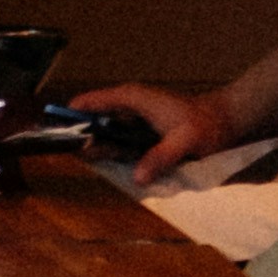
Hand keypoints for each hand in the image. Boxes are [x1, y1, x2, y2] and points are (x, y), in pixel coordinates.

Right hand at [68, 80, 230, 179]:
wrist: (226, 121)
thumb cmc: (206, 124)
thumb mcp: (186, 140)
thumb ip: (161, 156)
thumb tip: (137, 177)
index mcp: (133, 98)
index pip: (91, 102)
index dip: (70, 115)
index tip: (51, 130)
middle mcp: (129, 106)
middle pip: (93, 121)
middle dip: (80, 137)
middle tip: (68, 155)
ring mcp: (135, 120)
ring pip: (105, 134)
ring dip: (97, 149)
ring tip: (85, 163)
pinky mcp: (141, 133)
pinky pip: (119, 144)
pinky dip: (113, 154)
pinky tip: (110, 168)